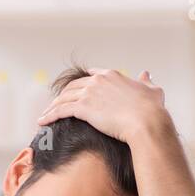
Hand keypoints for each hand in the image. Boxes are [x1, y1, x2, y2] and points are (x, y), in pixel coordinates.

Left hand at [36, 68, 168, 145]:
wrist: (147, 122)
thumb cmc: (152, 109)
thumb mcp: (152, 90)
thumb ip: (146, 81)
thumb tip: (146, 73)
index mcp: (112, 75)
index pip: (91, 75)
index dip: (82, 83)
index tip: (75, 91)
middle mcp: (97, 81)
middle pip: (73, 86)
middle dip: (62, 96)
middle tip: (55, 105)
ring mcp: (89, 93)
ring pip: (63, 98)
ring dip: (52, 107)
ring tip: (45, 115)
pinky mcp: (83, 108)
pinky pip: (60, 110)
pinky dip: (49, 115)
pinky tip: (42, 122)